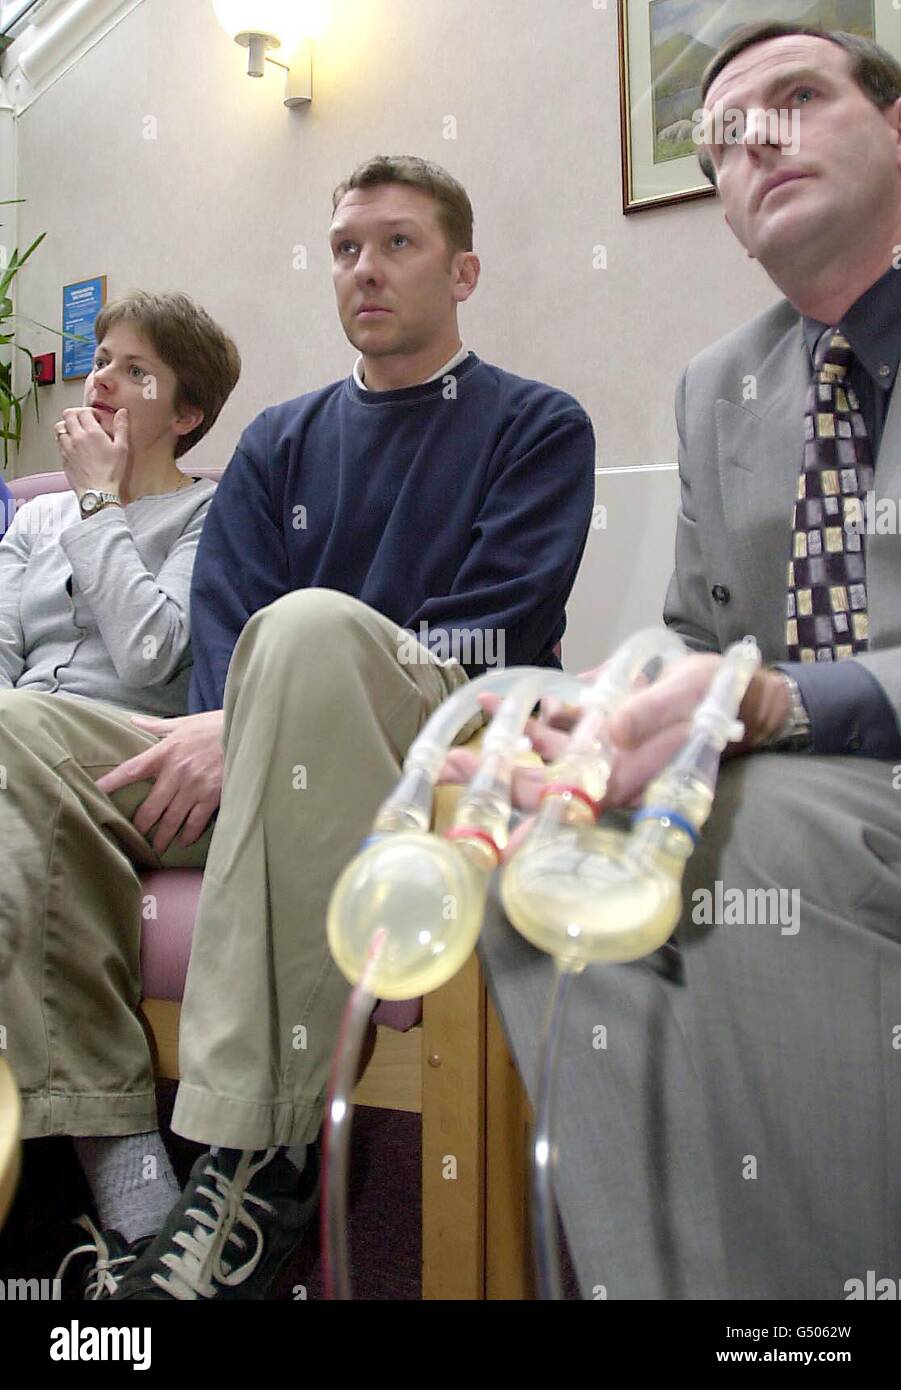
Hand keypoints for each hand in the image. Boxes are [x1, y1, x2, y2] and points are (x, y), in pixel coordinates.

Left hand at [54, 406, 128, 499]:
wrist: (98, 492)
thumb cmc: (110, 472)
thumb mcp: (122, 448)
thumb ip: (121, 428)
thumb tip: (122, 413)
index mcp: (92, 433)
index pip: (83, 411)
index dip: (90, 412)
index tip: (96, 418)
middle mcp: (76, 437)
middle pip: (68, 415)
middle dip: (76, 414)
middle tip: (84, 421)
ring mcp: (67, 447)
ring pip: (59, 427)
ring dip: (67, 426)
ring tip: (76, 431)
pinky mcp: (63, 458)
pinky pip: (58, 441)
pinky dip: (64, 439)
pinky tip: (73, 445)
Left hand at [96, 710, 224, 853]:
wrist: (248, 731)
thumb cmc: (215, 725)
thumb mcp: (184, 723)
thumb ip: (156, 726)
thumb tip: (132, 721)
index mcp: (166, 752)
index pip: (131, 770)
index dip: (111, 782)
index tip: (95, 792)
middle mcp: (176, 773)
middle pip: (150, 807)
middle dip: (141, 825)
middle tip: (134, 836)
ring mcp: (195, 787)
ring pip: (171, 820)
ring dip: (163, 837)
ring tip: (157, 848)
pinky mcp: (213, 797)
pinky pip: (196, 822)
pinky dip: (189, 834)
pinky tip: (185, 841)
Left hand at [439, 658, 790, 861]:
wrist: (744, 694)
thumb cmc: (719, 698)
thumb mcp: (688, 697)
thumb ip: (648, 712)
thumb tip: (606, 728)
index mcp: (624, 777)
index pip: (561, 805)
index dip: (522, 817)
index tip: (484, 834)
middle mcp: (608, 773)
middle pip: (539, 786)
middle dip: (493, 779)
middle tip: (447, 769)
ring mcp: (605, 753)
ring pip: (544, 759)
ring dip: (506, 747)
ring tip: (464, 733)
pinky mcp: (607, 730)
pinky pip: (562, 729)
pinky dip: (534, 718)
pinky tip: (504, 700)